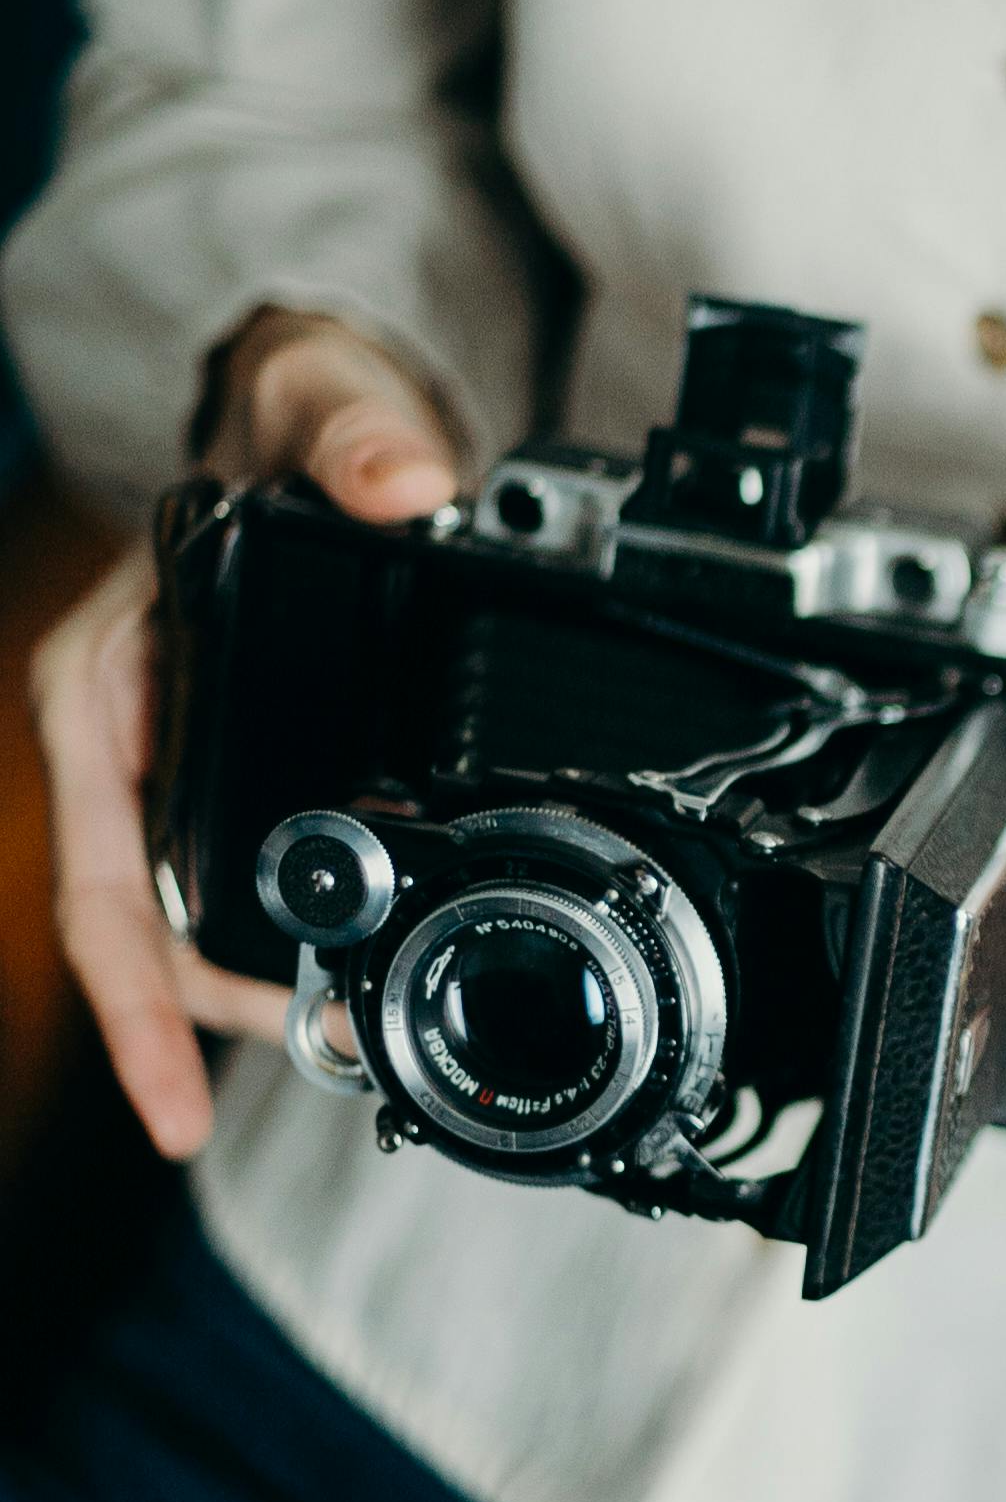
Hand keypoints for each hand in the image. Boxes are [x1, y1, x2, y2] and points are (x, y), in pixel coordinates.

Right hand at [31, 310, 457, 1157]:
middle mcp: (120, 728)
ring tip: (335, 1053)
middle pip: (133, 928)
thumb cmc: (293, 414)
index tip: (173, 1099)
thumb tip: (407, 482)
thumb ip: (360, 439)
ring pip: (173, 917)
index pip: (101, 875)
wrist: (307, 402)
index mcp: (105, 677)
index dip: (136, 998)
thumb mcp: (324, 410)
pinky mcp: (215, 757)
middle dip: (208, 1022)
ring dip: (239, 995)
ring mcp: (162, 751)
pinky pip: (214, 878)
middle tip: (322, 1067)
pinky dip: (261, 942)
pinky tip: (323, 988)